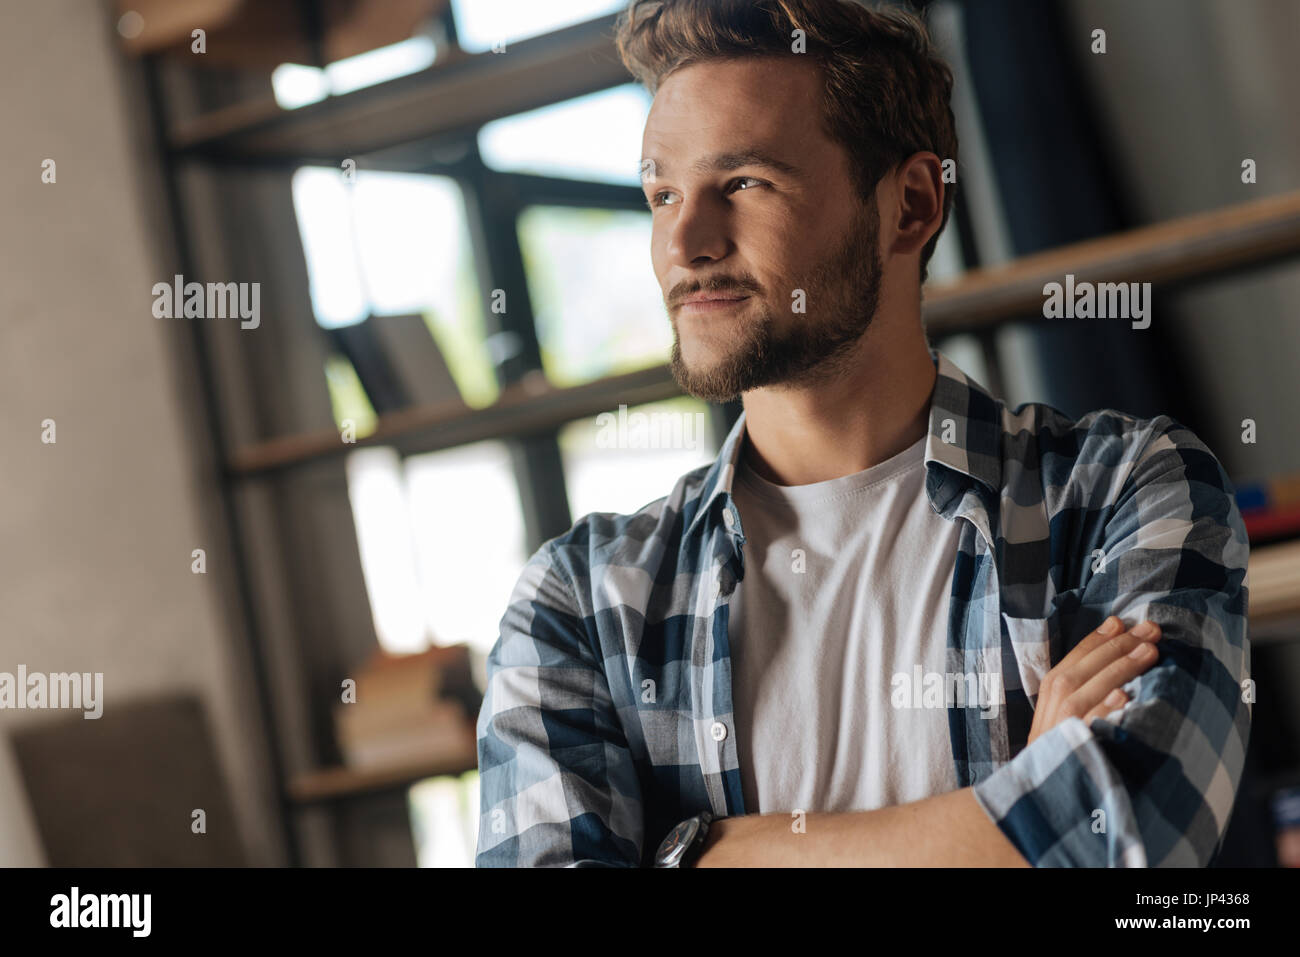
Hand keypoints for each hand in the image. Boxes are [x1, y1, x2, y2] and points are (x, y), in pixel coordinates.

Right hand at [1027, 615, 1160, 745]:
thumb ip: (1085, 687)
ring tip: (1150, 652)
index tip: (1121, 620)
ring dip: (1118, 669)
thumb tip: (1118, 652)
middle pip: (1083, 669)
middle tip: (1151, 629)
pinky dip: (1103, 711)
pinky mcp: (1072, 752)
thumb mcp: (1064, 715)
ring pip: (1087, 692)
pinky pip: (1088, 728)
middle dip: (1117, 646)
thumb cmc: (1061, 751)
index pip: (1075, 657)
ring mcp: (1062, 730)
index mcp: (1051, 694)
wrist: (1042, 795)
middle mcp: (1054, 708)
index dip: (1098, 638)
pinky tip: (1124, 698)